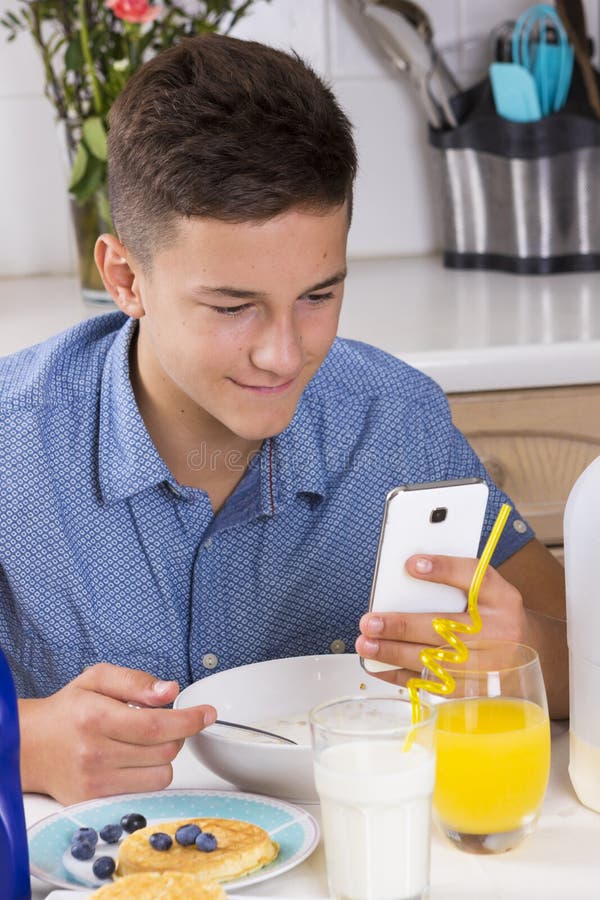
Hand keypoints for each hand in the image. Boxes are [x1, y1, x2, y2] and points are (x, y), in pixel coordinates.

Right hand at [19, 663, 215, 803]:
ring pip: (160, 775)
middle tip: (164, 722)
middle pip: (165, 751)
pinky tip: (135, 760)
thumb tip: (170, 690)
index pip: (156, 725)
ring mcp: (95, 782)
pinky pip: (145, 792)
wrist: (30, 745)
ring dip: (164, 756)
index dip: (189, 720)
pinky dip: (149, 775)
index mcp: (96, 717)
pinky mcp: (95, 802)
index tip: (208, 713)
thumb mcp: (98, 678)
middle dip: (176, 733)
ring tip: (146, 742)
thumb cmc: (68, 709)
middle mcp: (95, 753)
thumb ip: (136, 680)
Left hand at [355, 554, 528, 685]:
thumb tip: (409, 570)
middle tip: (371, 622)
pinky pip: (431, 684)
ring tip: (367, 644)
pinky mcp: (474, 689)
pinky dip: (400, 675)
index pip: (475, 578)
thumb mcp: (488, 587)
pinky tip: (378, 665)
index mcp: (502, 599)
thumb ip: (455, 576)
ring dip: (395, 654)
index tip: (411, 564)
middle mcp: (499, 633)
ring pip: (435, 661)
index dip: (443, 569)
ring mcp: (488, 666)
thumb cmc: (496, 614)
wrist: (531, 652)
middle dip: (403, 626)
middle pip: (447, 628)